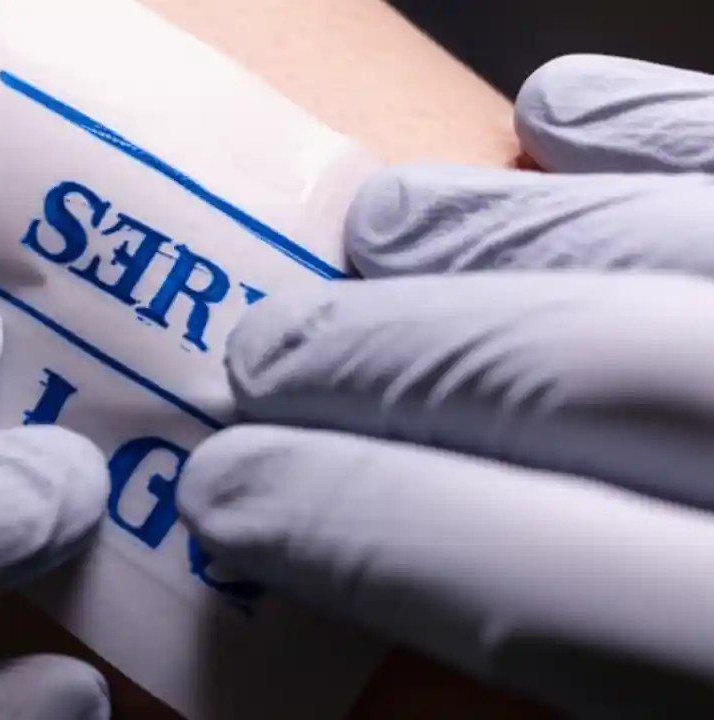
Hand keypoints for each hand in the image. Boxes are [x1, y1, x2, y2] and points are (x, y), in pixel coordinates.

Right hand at [179, 55, 713, 717]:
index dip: (339, 522)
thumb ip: (550, 708)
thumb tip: (388, 657)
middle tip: (256, 358)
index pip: (516, 573)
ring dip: (479, 234)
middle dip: (367, 364)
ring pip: (662, 249)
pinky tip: (559, 113)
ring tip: (363, 232)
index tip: (226, 494)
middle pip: (567, 382)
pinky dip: (659, 127)